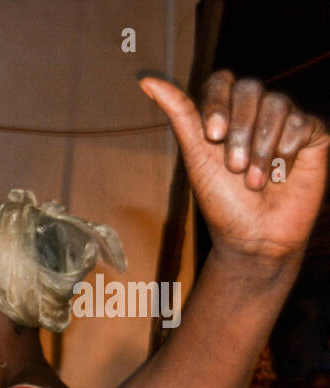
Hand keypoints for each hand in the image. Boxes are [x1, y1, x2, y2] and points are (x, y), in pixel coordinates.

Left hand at [140, 72, 326, 262]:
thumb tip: (147, 80)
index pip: (222, 80)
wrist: (254, 236)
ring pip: (278, 104)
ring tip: (254, 180)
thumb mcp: (197, 156)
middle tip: (234, 168)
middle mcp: (255, 112)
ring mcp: (285, 120)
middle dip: (239, 131)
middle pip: (250, 88)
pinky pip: (302, 123)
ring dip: (261, 147)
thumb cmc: (223, 201)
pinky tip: (280, 174)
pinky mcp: (312, 134)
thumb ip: (181, 115)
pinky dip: (286, 152)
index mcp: (225, 114)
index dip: (218, 103)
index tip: (213, 136)